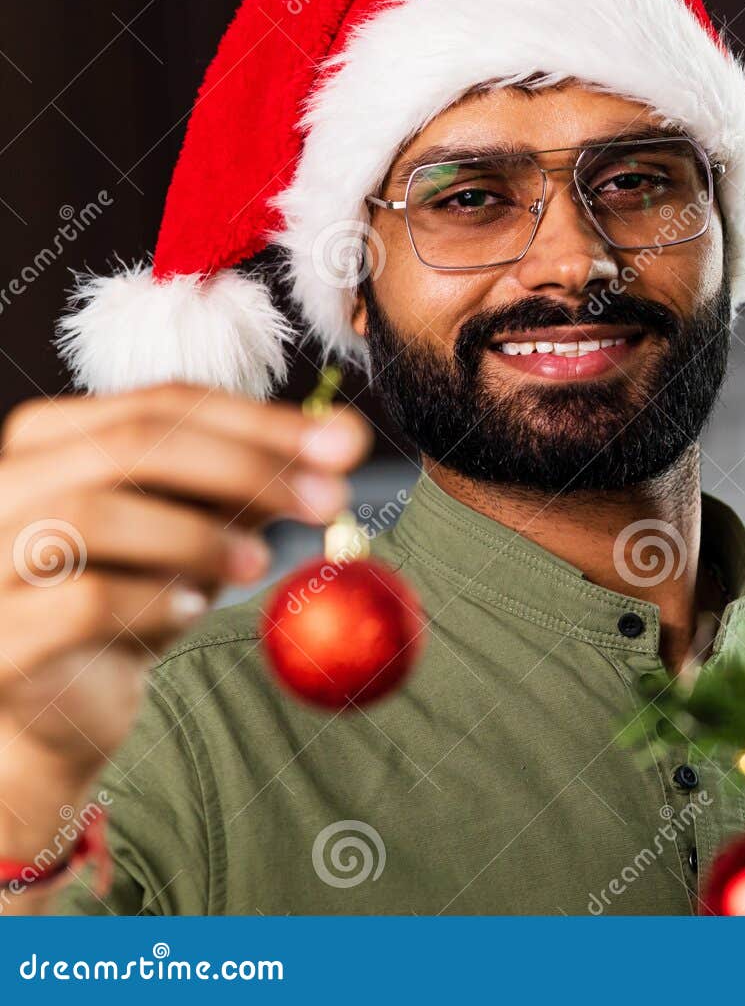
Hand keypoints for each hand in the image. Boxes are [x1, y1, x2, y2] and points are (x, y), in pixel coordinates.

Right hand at [0, 383, 370, 856]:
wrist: (62, 708)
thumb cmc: (133, 596)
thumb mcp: (201, 529)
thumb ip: (258, 482)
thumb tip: (346, 437)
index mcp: (53, 438)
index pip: (162, 402)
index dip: (261, 421)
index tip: (346, 446)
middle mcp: (3, 482)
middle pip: (131, 445)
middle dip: (244, 467)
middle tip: (326, 500)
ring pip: (91, 514)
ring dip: (195, 534)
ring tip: (259, 565)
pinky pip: (78, 602)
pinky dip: (150, 600)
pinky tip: (190, 610)